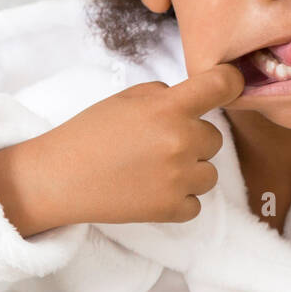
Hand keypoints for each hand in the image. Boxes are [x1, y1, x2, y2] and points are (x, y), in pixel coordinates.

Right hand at [43, 63, 244, 224]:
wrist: (59, 177)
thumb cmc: (89, 133)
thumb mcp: (126, 99)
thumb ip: (165, 95)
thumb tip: (192, 100)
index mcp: (168, 107)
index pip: (221, 86)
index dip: (231, 82)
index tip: (231, 84)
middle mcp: (180, 141)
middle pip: (215, 137)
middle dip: (193, 138)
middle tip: (158, 144)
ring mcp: (178, 178)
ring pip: (210, 172)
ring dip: (190, 170)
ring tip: (155, 169)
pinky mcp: (171, 209)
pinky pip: (196, 203)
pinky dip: (179, 199)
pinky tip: (152, 190)